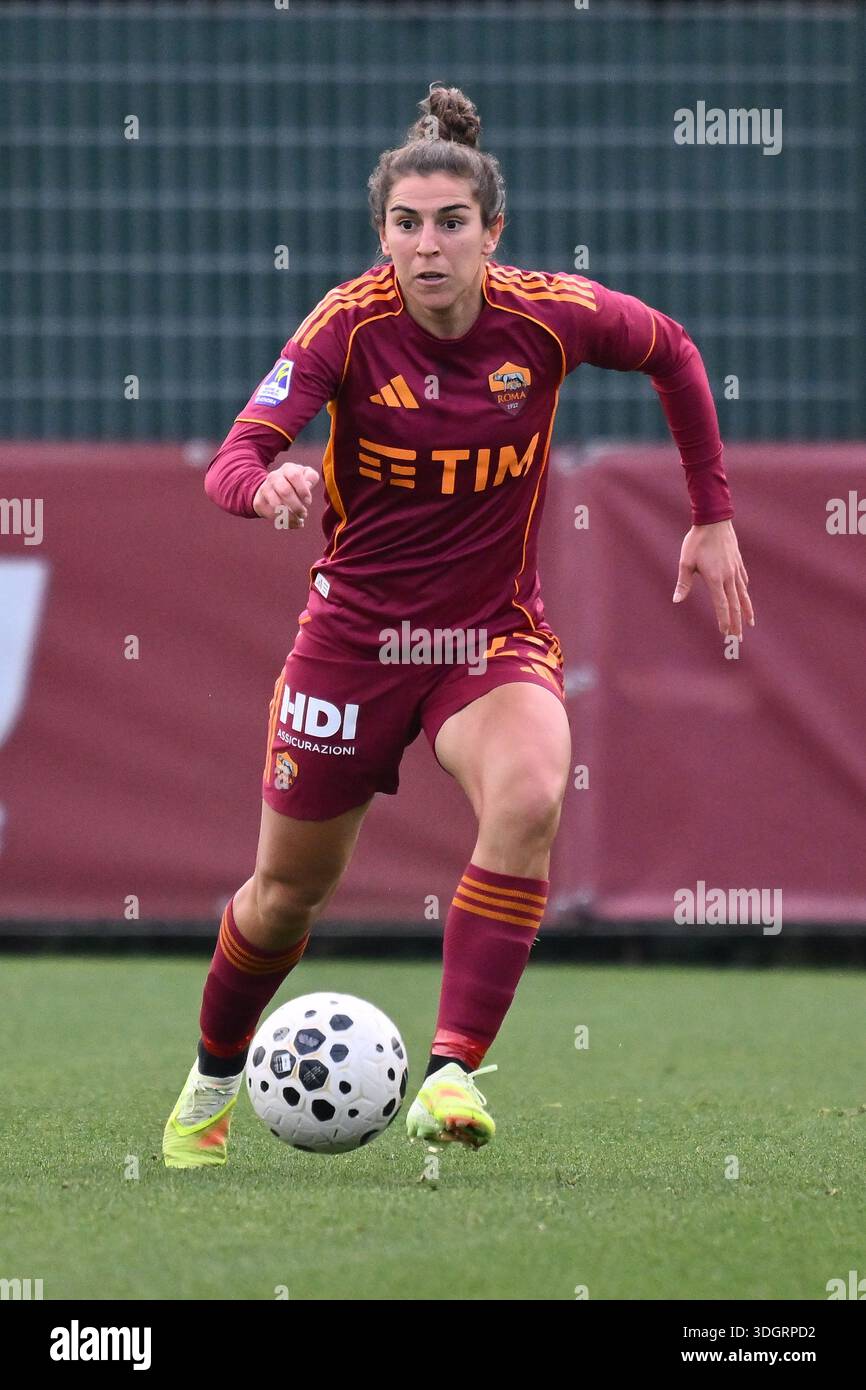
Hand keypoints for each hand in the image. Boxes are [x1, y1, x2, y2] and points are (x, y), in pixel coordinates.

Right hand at [253, 461, 319, 525]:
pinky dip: (284, 522)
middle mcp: (274, 476)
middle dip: (297, 506)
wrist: (273, 487)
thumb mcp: (306, 476)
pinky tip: (292, 523)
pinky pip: (271, 514)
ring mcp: (265, 489)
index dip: (303, 490)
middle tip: (303, 514)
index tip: (308, 502)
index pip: (294, 476)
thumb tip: (308, 485)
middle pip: (285, 491)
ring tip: (298, 520)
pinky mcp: (259, 502)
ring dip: (290, 516)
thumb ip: (311, 478)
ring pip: (276, 505)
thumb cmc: (296, 482)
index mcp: (288, 468)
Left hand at [673, 519, 753, 638]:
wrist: (714, 520)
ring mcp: (736, 569)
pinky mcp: (738, 562)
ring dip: (746, 610)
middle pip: (735, 605)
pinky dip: (744, 591)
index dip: (723, 621)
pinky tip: (745, 595)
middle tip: (738, 639)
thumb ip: (683, 583)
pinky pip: (743, 580)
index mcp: (715, 579)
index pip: (721, 606)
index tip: (725, 634)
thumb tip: (676, 600)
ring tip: (750, 623)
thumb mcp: (686, 562)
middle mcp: (729, 577)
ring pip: (743, 594)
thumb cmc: (697, 541)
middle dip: (736, 624)